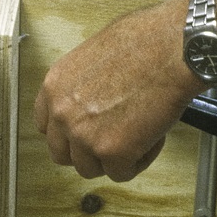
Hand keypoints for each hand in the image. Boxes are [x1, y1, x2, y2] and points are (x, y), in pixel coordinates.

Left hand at [33, 0, 202, 180]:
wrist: (170, 51)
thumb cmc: (143, 44)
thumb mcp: (92, 58)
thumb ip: (81, 86)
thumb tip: (90, 99)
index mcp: (55, 87)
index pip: (46, 126)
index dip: (67, 134)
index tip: (82, 133)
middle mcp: (62, 113)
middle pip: (62, 154)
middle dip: (86, 152)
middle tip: (111, 142)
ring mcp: (84, 135)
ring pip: (89, 168)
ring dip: (112, 159)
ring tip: (136, 138)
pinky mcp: (112, 151)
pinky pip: (121, 173)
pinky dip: (138, 162)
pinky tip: (150, 140)